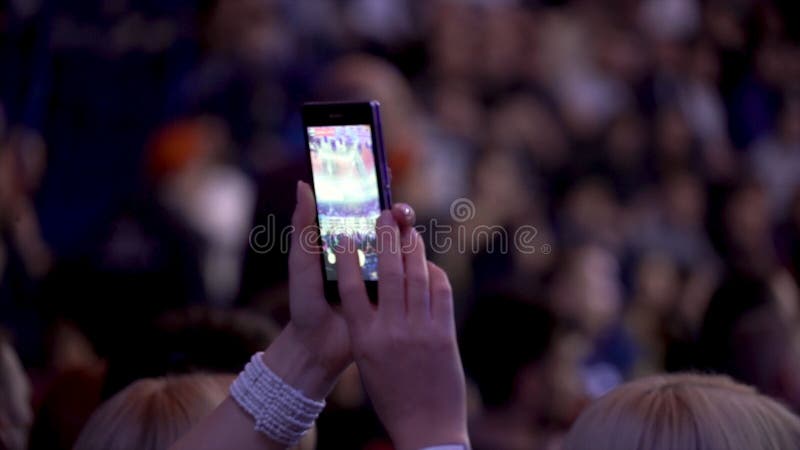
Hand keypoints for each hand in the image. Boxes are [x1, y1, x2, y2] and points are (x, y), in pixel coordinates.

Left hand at [264, 181, 418, 399]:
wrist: (316, 348)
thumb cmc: (305, 303)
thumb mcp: (302, 263)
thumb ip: (304, 226)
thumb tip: (304, 185)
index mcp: (342, 243)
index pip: (361, 211)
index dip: (374, 192)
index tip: (384, 176)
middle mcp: (363, 254)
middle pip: (386, 225)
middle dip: (396, 213)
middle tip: (398, 211)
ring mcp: (380, 274)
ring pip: (399, 246)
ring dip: (407, 234)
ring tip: (407, 227)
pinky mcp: (392, 294)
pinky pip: (407, 275)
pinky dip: (415, 261)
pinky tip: (418, 251)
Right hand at [335, 212, 468, 449]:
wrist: (426, 426)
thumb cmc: (392, 394)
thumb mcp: (367, 361)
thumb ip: (368, 325)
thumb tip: (376, 288)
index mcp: (364, 339)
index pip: (350, 288)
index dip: (348, 257)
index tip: (347, 235)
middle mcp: (391, 331)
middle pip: (387, 272)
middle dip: (386, 238)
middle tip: (384, 216)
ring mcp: (420, 331)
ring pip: (416, 275)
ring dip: (412, 247)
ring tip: (407, 230)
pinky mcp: (444, 334)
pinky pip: (440, 292)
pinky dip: (434, 272)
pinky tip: (428, 264)